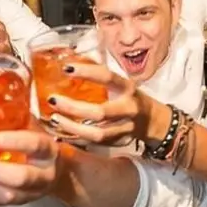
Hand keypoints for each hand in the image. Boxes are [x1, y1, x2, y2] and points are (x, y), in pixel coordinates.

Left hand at [0, 128, 58, 204]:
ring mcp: (32, 192)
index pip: (35, 145)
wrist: (49, 168)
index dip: (14, 141)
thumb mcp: (30, 126)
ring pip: (7, 194)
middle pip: (22, 177)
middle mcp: (45, 174)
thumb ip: (13, 117)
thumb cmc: (32, 140)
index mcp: (48, 149)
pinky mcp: (18, 203)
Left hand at [46, 63, 161, 145]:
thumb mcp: (120, 83)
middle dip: (73, 107)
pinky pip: (95, 145)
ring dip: (72, 128)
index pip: (107, 77)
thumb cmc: (129, 97)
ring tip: (55, 119)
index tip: (66, 68)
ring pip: (96, 134)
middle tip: (53, 100)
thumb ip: (99, 74)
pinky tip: (60, 135)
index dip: (87, 72)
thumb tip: (71, 60)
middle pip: (99, 112)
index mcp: (128, 88)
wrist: (152, 121)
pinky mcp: (119, 143)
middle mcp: (128, 109)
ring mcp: (125, 129)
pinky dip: (76, 140)